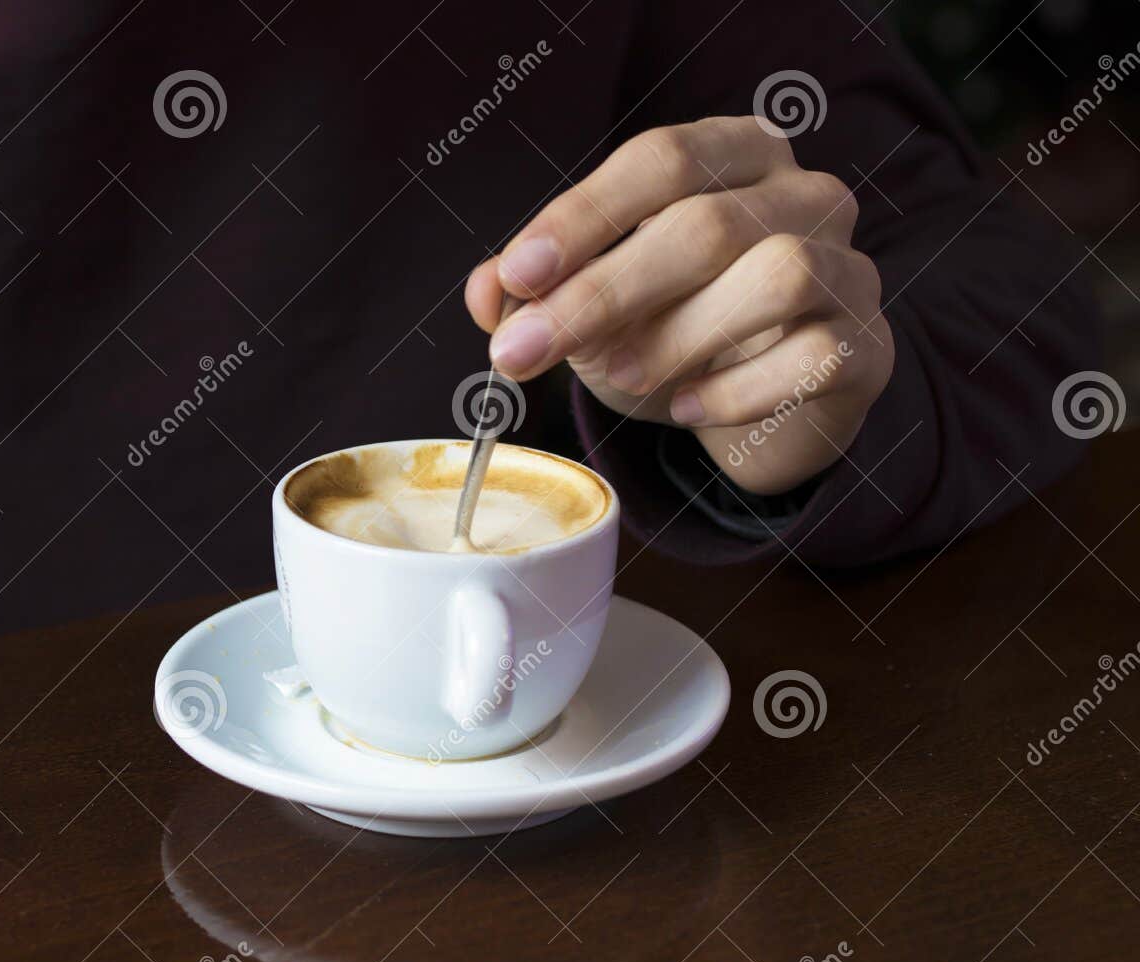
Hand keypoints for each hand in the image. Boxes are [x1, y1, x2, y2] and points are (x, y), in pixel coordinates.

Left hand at [465, 116, 893, 495]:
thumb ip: (539, 290)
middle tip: (526, 351)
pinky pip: (815, 357)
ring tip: (616, 376)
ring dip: (677, 336)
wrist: (763, 408)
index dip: (584, 216)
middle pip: (707, 223)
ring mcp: (850, 267)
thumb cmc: (677, 332)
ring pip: (777, 276)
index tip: (518, 274)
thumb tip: (487, 293)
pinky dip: (736, 391)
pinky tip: (685, 409)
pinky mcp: (869, 346)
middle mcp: (806, 195)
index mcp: (736, 155)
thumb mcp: (596, 305)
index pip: (660, 160)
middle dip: (602, 292)